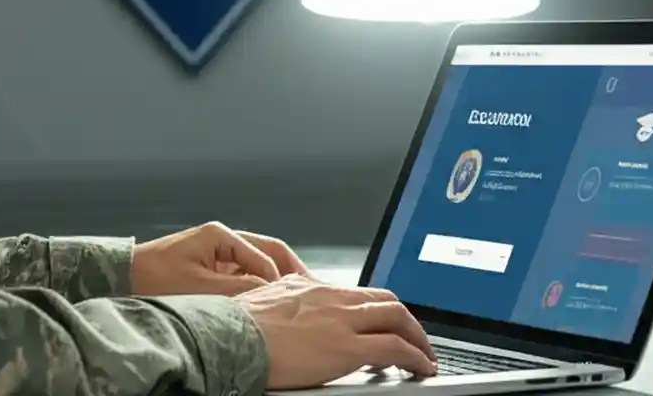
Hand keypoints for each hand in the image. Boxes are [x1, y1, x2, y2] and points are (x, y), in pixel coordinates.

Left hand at [130, 221, 311, 296]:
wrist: (124, 277)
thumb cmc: (154, 278)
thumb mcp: (199, 287)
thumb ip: (238, 288)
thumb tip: (270, 292)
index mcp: (220, 235)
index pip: (263, 258)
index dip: (280, 282)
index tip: (295, 300)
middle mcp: (223, 237)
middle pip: (269, 250)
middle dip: (291, 270)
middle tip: (314, 290)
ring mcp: (219, 249)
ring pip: (260, 259)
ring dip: (278, 275)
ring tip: (298, 296)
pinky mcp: (213, 263)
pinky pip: (246, 269)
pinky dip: (262, 281)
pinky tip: (271, 299)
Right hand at [235, 274, 437, 388]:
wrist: (229, 337)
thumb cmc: (236, 326)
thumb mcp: (261, 299)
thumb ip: (281, 299)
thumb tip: (281, 302)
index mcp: (309, 285)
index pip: (355, 291)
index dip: (375, 307)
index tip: (381, 320)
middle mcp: (330, 296)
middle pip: (383, 299)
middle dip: (404, 318)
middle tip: (412, 337)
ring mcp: (341, 319)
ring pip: (397, 317)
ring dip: (416, 336)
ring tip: (422, 354)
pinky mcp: (347, 346)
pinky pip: (396, 348)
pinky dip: (415, 357)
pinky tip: (420, 367)